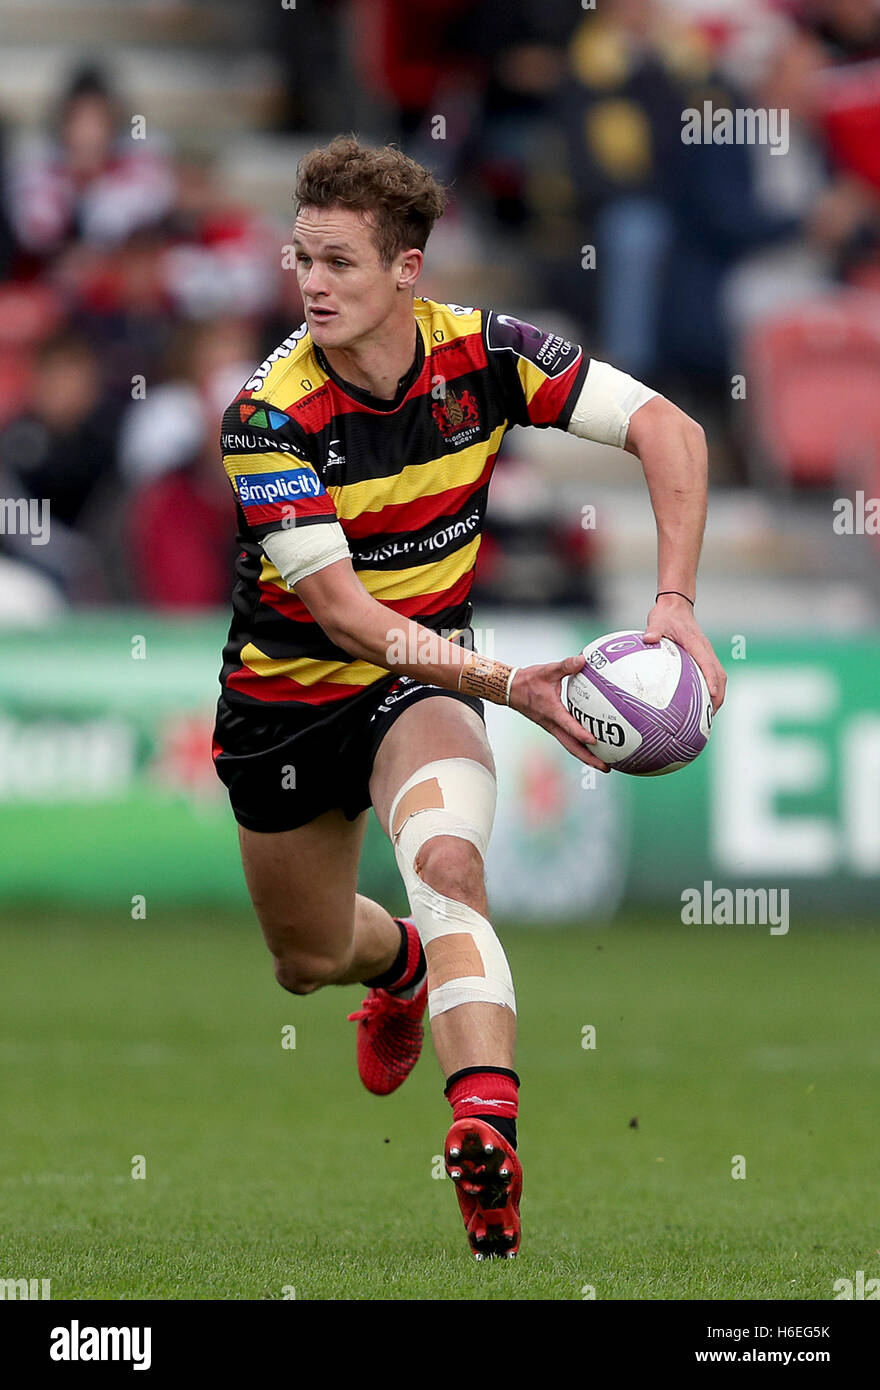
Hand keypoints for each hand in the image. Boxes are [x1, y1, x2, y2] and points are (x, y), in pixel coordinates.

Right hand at [509, 655, 610, 771]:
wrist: (511, 690)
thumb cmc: (529, 681)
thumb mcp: (547, 670)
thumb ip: (566, 665)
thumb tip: (583, 659)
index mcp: (551, 712)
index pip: (568, 725)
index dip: (581, 733)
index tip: (594, 741)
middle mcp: (552, 724)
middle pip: (572, 747)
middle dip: (589, 758)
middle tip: (606, 767)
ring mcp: (552, 728)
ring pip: (570, 746)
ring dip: (586, 757)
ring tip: (604, 765)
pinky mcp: (552, 727)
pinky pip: (568, 740)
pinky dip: (580, 747)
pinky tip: (592, 748)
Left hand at [644, 595, 725, 709]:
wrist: (676, 605)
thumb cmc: (666, 614)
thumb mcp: (657, 620)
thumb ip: (654, 629)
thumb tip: (648, 638)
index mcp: (697, 644)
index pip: (708, 664)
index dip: (712, 680)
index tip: (712, 695)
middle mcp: (706, 650)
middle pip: (720, 676)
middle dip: (719, 696)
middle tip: (711, 716)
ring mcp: (706, 654)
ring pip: (719, 677)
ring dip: (718, 695)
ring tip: (708, 716)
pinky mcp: (703, 657)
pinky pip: (712, 675)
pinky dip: (711, 689)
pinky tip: (700, 703)